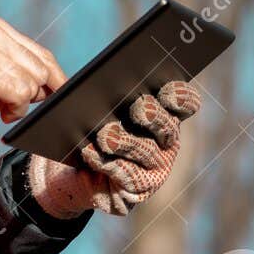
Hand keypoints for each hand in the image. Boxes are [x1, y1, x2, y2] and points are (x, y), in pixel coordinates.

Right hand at [0, 16, 66, 135]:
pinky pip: (21, 95)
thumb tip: (42, 87)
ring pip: (33, 82)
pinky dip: (14, 111)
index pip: (39, 53)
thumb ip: (7, 70)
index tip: (56, 95)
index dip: (53, 77)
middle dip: (36, 94)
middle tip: (11, 108)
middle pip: (41, 68)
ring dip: (20, 103)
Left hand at [27, 80, 201, 217]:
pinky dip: (105, 163)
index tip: (166, 91)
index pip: (184, 102)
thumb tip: (69, 63)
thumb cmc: (90, 129)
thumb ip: (87, 87)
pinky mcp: (138, 191)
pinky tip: (90, 152)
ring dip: (125, 141)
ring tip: (106, 135)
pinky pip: (124, 175)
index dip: (180, 96)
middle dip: (154, 116)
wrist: (78, 173)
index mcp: (162, 114)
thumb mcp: (93, 105)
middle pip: (167, 126)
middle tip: (140, 109)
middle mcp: (165, 142)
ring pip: (145, 151)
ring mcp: (155, 169)